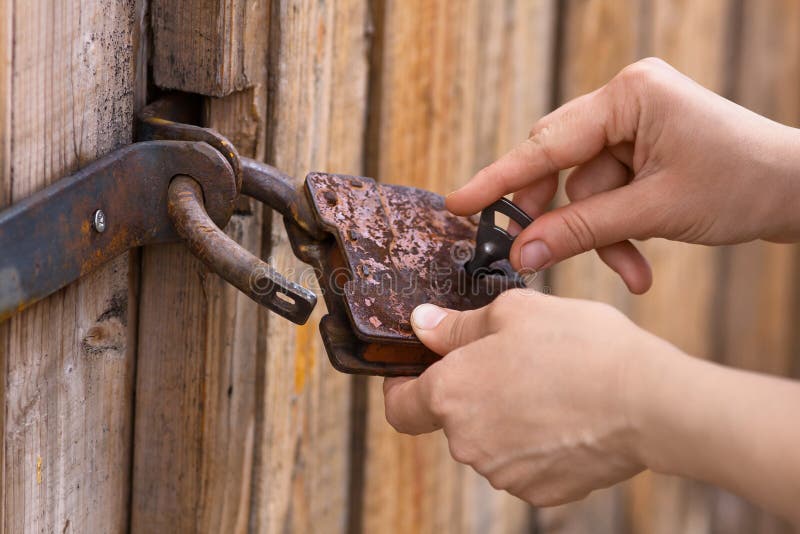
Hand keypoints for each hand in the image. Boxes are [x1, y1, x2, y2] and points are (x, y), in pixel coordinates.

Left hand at [383, 289, 681, 505]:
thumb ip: (457, 325)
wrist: (648, 401)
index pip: (400, 406)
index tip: (420, 372)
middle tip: (513, 360)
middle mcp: (466, 442)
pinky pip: (523, 462)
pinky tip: (566, 415)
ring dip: (506, 416)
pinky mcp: (540, 491)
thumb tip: (422, 325)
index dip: (404, 387)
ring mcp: (503, 472)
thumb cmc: (580, 346)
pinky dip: (535, 441)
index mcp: (450, 393)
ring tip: (549, 385)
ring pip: (489, 440)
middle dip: (472, 392)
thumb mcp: (514, 312)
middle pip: (452, 419)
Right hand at [447, 57, 799, 292]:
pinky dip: (618, 231)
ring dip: (601, 236)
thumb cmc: (743, 185)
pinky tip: (639, 263)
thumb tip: (522, 255)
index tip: (459, 204)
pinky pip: (609, 196)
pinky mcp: (645, 151)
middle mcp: (626, 103)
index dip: (501, 179)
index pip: (547, 143)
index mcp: (629, 96)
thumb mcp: (653, 211)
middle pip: (563, 167)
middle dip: (562, 218)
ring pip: (587, 192)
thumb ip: (581, 231)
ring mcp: (636, 127)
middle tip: (530, 257)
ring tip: (631, 271)